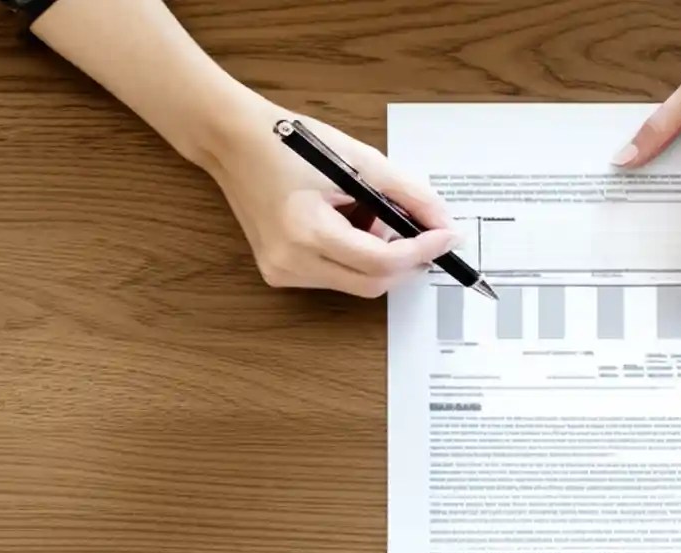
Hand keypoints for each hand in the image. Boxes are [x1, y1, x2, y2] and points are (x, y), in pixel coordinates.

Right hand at [203, 102, 457, 297]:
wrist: (233, 141)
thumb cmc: (288, 142)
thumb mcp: (358, 159)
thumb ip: (407, 192)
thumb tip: (442, 220)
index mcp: (306, 231)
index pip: (381, 262)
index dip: (422, 251)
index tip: (447, 236)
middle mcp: (290, 261)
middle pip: (373, 283)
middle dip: (407, 260)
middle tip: (422, 230)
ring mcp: (282, 272)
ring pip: (357, 282)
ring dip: (380, 256)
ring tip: (370, 215)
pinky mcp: (280, 273)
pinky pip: (337, 276)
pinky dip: (357, 256)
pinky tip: (347, 224)